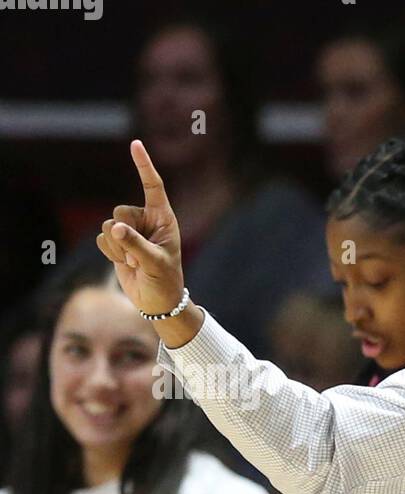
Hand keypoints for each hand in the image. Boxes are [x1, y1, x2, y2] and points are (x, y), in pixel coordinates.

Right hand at [96, 140, 184, 315]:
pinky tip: (124, 263)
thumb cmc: (165, 281)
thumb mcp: (155, 263)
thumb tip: (114, 228)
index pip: (153, 186)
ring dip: (118, 248)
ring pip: (107, 226)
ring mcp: (129, 230)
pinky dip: (110, 253)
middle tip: (140, 256)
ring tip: (135, 261)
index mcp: (163, 218)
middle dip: (125, 235)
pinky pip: (101, 239)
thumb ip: (135, 245)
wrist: (157, 301)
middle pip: (120, 211)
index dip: (144, 165)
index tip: (136, 144)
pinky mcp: (116, 241)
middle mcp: (145, 220)